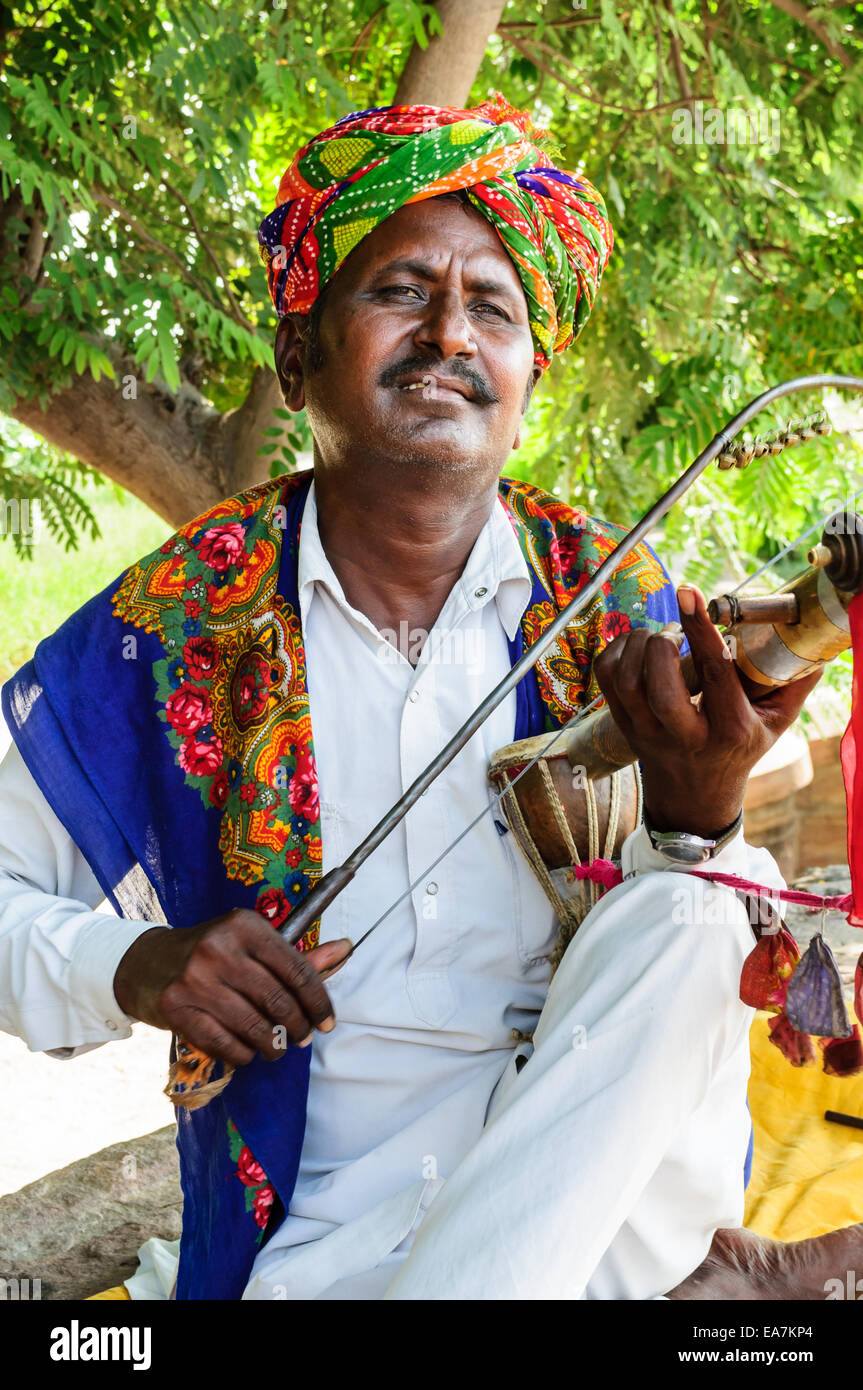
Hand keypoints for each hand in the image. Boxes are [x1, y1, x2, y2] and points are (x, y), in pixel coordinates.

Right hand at [113, 908, 350, 1066]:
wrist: (146, 962)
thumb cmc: (211, 953)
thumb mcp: (252, 944)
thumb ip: (298, 955)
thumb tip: (345, 949)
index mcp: (244, 925)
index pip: (296, 969)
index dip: (319, 1001)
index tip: (327, 1021)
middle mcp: (218, 948)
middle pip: (277, 1000)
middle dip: (298, 1026)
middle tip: (302, 1037)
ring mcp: (194, 979)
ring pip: (253, 1025)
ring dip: (272, 1045)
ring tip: (276, 1047)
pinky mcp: (175, 1007)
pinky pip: (224, 1043)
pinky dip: (243, 1054)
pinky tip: (248, 1052)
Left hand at [592, 583, 822, 838]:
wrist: (695, 797)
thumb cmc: (739, 749)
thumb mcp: (775, 723)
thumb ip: (793, 684)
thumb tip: (813, 646)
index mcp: (729, 729)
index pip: (713, 673)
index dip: (700, 630)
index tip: (690, 592)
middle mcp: (685, 734)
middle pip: (660, 688)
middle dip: (661, 645)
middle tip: (672, 631)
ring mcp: (648, 733)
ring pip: (626, 684)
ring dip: (636, 645)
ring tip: (655, 635)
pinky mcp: (624, 727)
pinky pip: (606, 682)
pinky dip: (614, 653)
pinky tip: (634, 645)